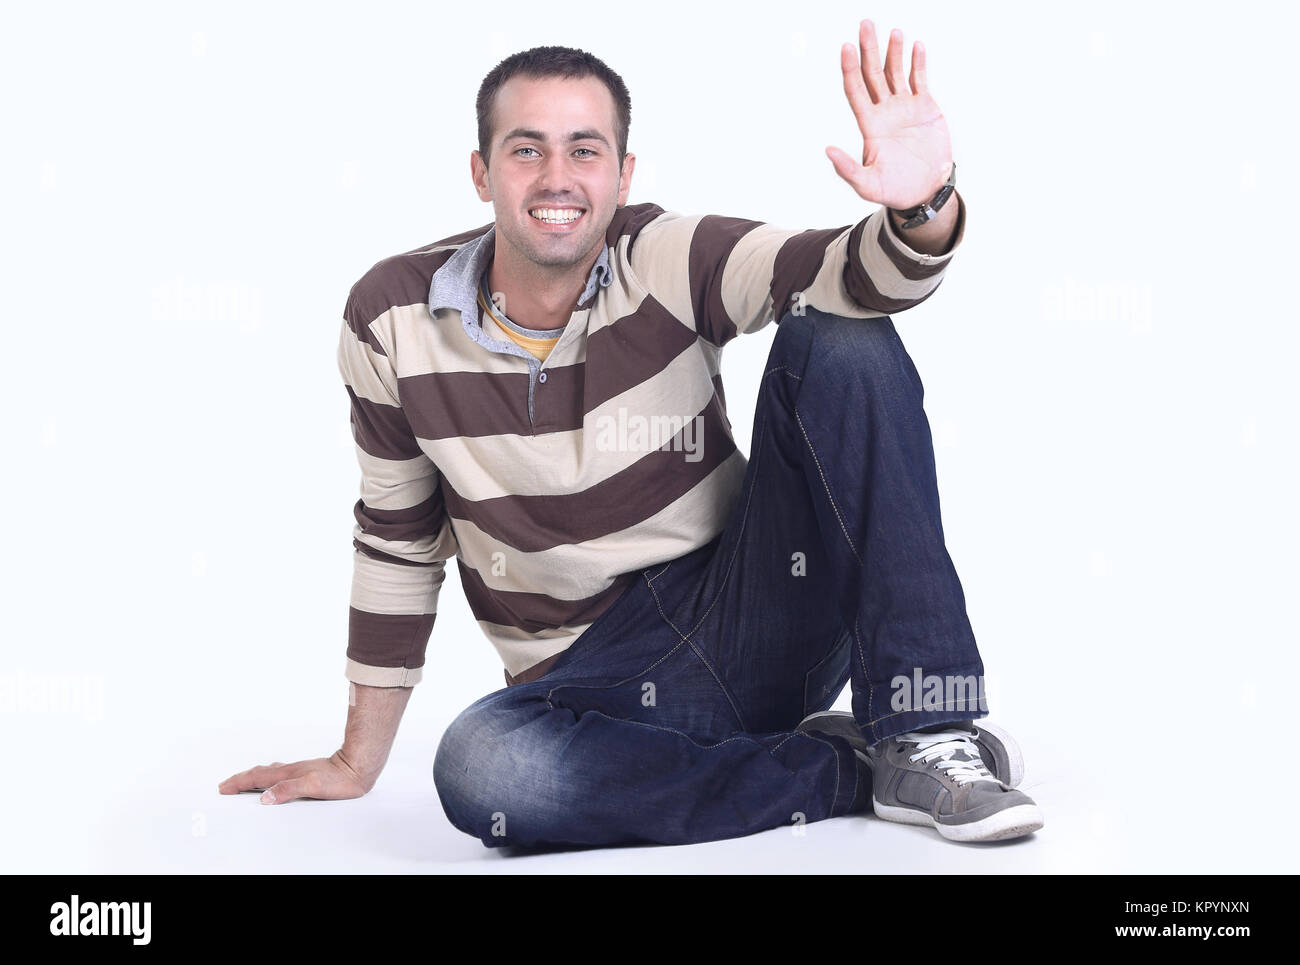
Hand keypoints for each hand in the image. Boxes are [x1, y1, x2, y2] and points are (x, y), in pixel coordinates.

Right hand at [218, 750, 370, 804]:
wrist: (357, 766)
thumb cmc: (339, 778)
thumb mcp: (312, 786)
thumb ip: (288, 790)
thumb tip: (264, 798)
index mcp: (288, 773)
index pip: (258, 778)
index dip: (239, 783)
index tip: (224, 787)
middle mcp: (291, 770)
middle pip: (260, 773)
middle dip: (241, 779)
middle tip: (227, 785)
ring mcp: (299, 770)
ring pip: (270, 772)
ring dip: (253, 777)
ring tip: (244, 781)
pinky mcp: (307, 773)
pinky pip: (281, 774)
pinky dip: (269, 777)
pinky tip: (275, 780)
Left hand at [826, 19, 953, 209]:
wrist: (925, 191)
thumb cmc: (894, 191)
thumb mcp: (867, 185)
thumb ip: (847, 169)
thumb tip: (828, 151)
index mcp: (869, 125)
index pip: (855, 90)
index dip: (850, 69)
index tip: (846, 47)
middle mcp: (884, 111)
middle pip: (873, 74)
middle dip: (869, 49)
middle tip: (865, 24)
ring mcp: (904, 107)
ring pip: (896, 72)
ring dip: (894, 52)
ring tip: (893, 32)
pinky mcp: (925, 107)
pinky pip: (920, 79)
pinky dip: (918, 63)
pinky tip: (916, 46)